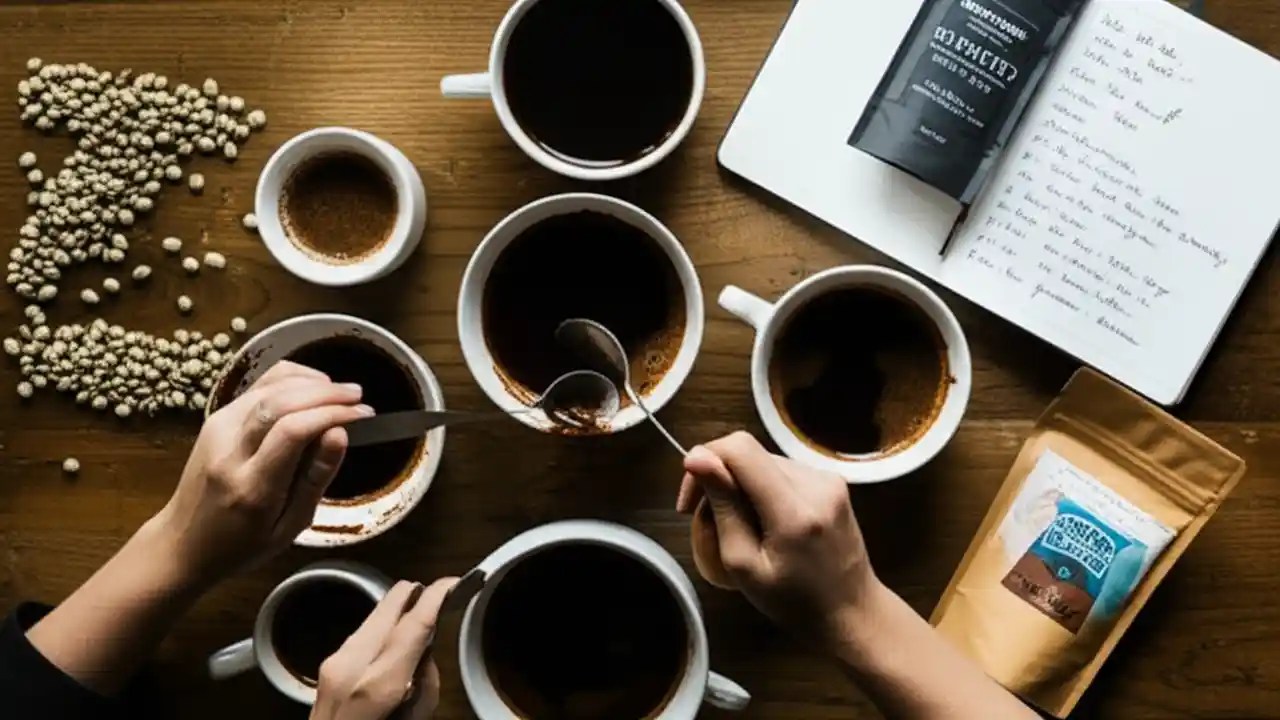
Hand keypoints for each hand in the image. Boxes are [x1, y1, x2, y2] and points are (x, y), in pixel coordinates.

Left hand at [145, 361, 371, 586]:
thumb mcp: (290, 527)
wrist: (183, 544)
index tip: (364, 415)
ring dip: (309, 381)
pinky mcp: (214, 419)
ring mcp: (216, 430)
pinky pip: (256, 387)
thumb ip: (315, 480)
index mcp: (251, 488)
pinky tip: (312, 387)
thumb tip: (340, 434)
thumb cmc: (242, 545)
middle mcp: (229, 452)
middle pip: (279, 403)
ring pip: (266, 388)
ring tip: (341, 391)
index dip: (332, 414)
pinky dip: (288, 379)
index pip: (293, 432)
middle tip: (358, 396)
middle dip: (325, 393)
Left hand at [312, 579, 458, 719]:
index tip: (453, 582)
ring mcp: (332, 665)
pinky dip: (381, 625)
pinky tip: (395, 633)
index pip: (410, 626)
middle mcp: (349, 667)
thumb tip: (425, 648)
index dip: (434, 598)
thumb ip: (424, 683)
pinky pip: (361, 633)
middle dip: (414, 594)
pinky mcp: (326, 667)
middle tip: (440, 590)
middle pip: (386, 610)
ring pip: (372, 616)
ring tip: (421, 611)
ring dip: (397, 609)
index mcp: (375, 686)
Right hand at [676, 432, 878, 650]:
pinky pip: (782, 471)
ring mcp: (828, 479)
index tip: (690, 501)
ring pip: (764, 460)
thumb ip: (723, 508)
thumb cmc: (794, 602)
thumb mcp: (744, 565)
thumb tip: (696, 457)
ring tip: (736, 525)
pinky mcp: (833, 481)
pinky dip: (762, 488)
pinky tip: (762, 520)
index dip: (705, 461)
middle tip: (706, 521)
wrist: (852, 611)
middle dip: (719, 478)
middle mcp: (816, 484)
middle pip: (750, 453)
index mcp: (794, 510)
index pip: (740, 449)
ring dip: (740, 485)